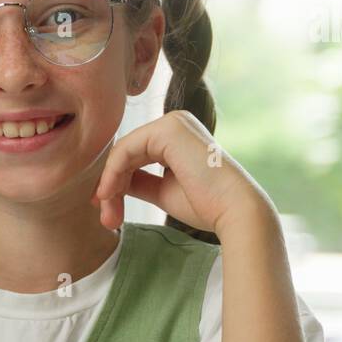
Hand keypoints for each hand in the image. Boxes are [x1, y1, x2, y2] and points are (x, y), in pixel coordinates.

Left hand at [91, 110, 275, 240]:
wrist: (235, 211)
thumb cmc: (207, 205)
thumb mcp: (163, 191)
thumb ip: (139, 183)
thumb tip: (112, 184)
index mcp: (178, 136)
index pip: (134, 156)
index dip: (115, 182)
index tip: (107, 212)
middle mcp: (175, 123)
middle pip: (126, 154)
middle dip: (111, 187)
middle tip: (106, 219)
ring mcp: (172, 123)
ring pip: (122, 153)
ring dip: (110, 185)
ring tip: (109, 215)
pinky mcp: (167, 129)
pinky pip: (125, 150)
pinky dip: (112, 174)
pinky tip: (108, 195)